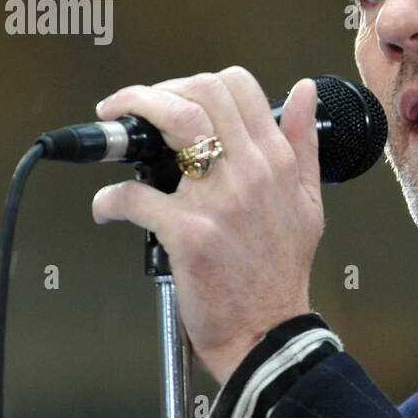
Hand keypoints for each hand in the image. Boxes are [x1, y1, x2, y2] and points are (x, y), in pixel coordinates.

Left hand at [91, 66, 323, 384]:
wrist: (268, 334)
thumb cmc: (281, 274)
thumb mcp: (309, 200)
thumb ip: (303, 141)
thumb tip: (303, 91)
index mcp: (277, 161)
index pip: (238, 86)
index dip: (197, 82)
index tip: (175, 98)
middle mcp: (252, 173)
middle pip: (201, 92)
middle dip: (155, 91)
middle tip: (132, 108)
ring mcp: (220, 201)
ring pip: (172, 122)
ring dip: (132, 114)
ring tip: (111, 131)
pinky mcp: (189, 233)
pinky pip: (135, 195)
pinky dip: (110, 199)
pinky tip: (109, 208)